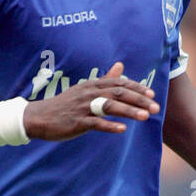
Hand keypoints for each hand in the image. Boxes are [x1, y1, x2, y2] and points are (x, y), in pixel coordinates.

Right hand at [24, 61, 158, 141]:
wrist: (39, 117)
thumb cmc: (64, 105)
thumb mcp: (85, 89)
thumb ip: (104, 79)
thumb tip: (120, 66)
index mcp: (93, 85)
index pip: (119, 83)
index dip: (136, 88)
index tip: (151, 94)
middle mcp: (89, 93)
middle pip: (118, 93)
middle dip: (139, 100)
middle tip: (156, 107)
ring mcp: (83, 107)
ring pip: (110, 106)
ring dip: (129, 111)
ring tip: (145, 117)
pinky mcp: (77, 122)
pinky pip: (96, 123)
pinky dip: (109, 126)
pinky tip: (122, 129)